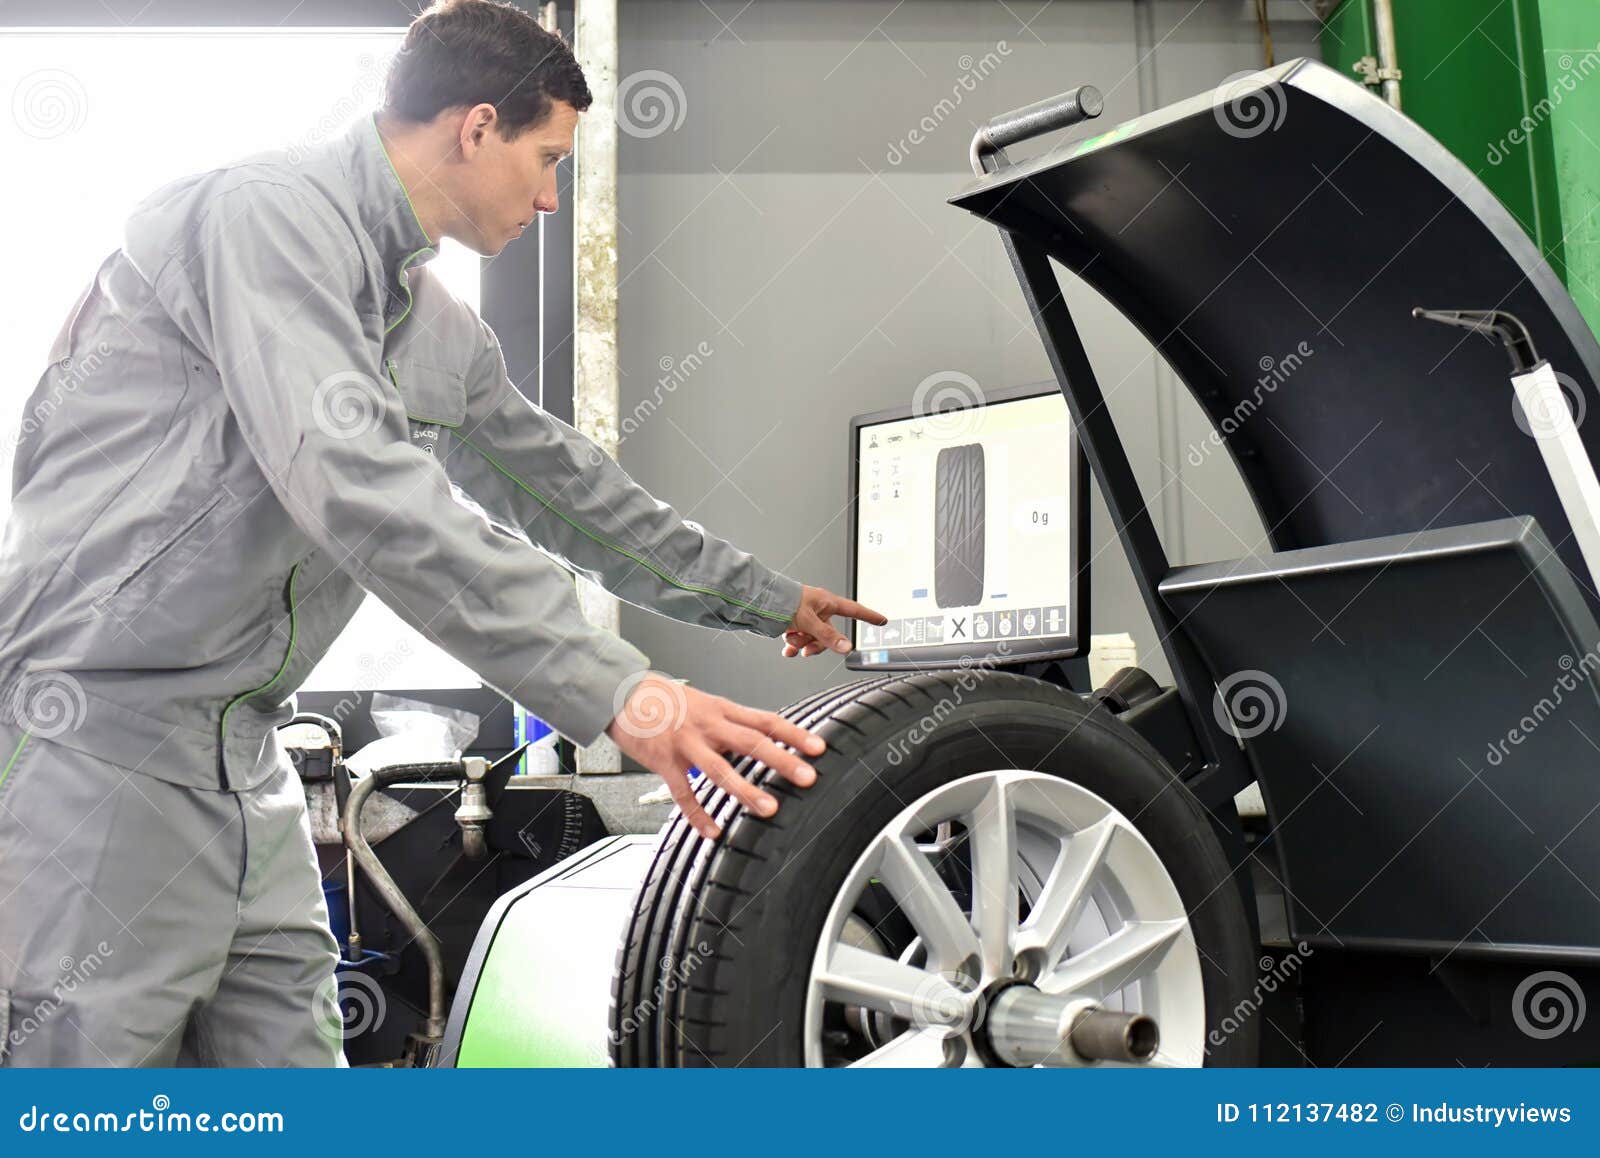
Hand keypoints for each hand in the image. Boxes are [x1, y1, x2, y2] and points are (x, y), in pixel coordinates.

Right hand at [606, 672, 824, 838]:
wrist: (620, 692)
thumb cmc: (663, 698)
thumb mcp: (703, 702)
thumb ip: (728, 722)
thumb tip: (756, 739)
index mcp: (721, 709)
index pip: (766, 720)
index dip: (794, 734)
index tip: (819, 747)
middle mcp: (708, 725)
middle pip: (751, 742)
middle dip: (782, 761)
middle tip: (808, 777)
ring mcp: (686, 744)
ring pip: (720, 769)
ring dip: (746, 790)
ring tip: (769, 809)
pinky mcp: (664, 761)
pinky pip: (683, 793)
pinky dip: (698, 814)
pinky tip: (712, 831)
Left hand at [782, 585, 886, 657]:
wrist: (759, 600)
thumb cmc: (783, 601)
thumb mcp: (809, 621)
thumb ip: (828, 636)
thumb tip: (846, 647)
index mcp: (827, 602)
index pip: (854, 610)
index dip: (869, 616)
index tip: (882, 620)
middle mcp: (819, 610)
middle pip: (829, 634)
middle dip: (816, 643)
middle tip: (806, 647)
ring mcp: (807, 617)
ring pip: (812, 639)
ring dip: (801, 643)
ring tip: (790, 638)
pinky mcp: (795, 623)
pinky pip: (800, 639)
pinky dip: (794, 646)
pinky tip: (787, 649)